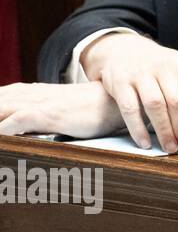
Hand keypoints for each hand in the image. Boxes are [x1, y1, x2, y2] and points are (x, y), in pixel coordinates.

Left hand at [0, 82, 122, 137]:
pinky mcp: (49, 114)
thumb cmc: (87, 110)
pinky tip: (0, 138)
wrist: (113, 103)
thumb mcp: (54, 109)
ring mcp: (37, 103)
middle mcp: (27, 95)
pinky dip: (2, 130)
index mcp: (26, 93)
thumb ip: (33, 114)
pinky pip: (16, 120)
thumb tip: (15, 127)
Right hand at [80, 34, 177, 152]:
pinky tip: (145, 143)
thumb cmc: (157, 70)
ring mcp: (141, 73)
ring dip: (164, 131)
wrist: (123, 49)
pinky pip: (130, 109)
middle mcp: (165, 67)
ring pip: (156, 105)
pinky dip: (138, 129)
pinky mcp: (120, 82)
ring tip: (170, 148)